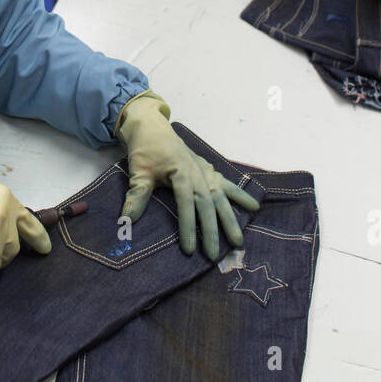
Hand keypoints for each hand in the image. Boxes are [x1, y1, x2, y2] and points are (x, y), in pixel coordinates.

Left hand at [113, 90, 258, 258]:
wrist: (152, 127)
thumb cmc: (145, 149)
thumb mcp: (138, 171)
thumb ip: (137, 195)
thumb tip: (127, 220)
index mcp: (181, 171)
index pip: (186, 203)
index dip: (188, 226)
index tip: (190, 249)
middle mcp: (198, 171)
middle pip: (208, 204)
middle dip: (212, 230)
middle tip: (214, 255)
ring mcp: (205, 170)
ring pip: (221, 197)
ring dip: (230, 219)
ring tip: (238, 240)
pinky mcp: (208, 170)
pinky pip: (226, 184)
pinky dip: (239, 195)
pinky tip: (253, 207)